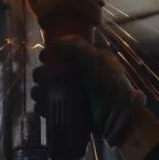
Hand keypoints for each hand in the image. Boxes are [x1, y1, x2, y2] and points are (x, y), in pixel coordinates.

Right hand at [31, 36, 145, 145]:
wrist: (120, 118)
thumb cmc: (111, 85)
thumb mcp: (98, 60)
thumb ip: (78, 47)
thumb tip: (54, 41)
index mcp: (86, 62)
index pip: (62, 54)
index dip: (51, 54)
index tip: (44, 57)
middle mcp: (78, 77)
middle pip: (51, 72)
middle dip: (41, 74)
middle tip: (41, 78)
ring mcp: (73, 96)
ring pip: (47, 90)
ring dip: (38, 91)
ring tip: (38, 94)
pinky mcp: (69, 113)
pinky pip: (50, 108)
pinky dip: (42, 107)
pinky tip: (41, 107)